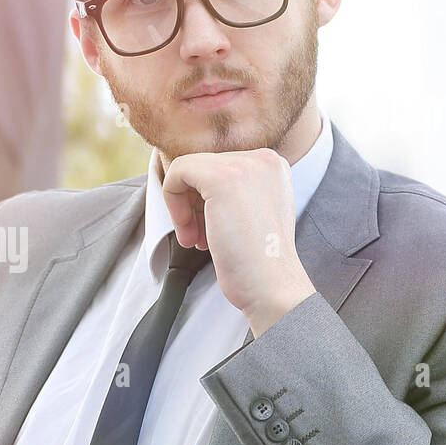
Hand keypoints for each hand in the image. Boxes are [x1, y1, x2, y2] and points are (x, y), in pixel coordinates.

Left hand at [162, 147, 315, 336]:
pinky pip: (177, 173)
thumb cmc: (257, 261)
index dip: (203, 199)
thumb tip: (190, 180)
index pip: (219, 166)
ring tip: (193, 239)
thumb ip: (232, 191)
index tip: (206, 228)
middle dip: (191, 204)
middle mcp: (263, 158)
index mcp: (272, 165)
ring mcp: (244, 165)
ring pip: (187, 169)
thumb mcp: (251, 212)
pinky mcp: (222, 178)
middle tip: (196, 236)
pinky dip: (173, 204)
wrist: (271, 286)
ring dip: (182, 208)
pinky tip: (188, 234)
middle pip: (202, 167)